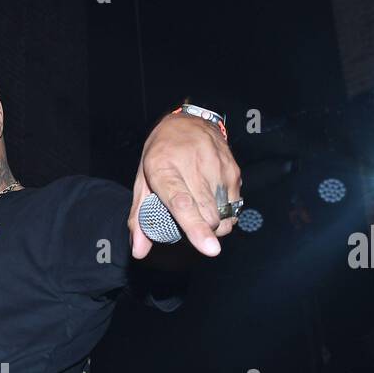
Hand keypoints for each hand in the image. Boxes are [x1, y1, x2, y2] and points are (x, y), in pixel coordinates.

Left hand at [128, 113, 242, 259]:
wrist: (188, 121)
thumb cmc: (161, 154)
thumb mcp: (142, 181)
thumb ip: (139, 218)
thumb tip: (139, 251)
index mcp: (164, 168)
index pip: (182, 204)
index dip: (195, 228)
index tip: (208, 249)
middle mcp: (194, 166)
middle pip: (208, 216)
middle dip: (201, 232)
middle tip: (188, 222)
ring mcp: (218, 167)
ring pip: (224, 216)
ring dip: (214, 225)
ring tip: (200, 209)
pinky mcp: (234, 170)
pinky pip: (234, 207)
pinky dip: (224, 214)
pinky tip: (212, 200)